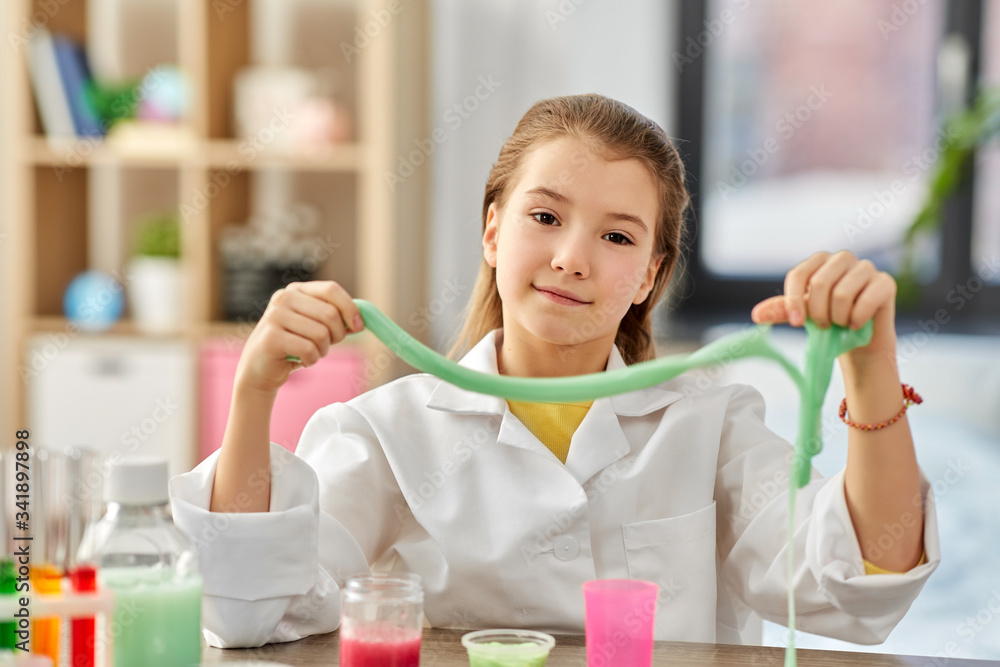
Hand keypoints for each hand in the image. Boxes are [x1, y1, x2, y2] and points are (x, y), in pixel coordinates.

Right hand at [235, 281, 363, 394]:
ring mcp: (274, 316)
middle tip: (326, 346)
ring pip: (321, 334)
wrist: (260, 370)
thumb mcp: (316, 327)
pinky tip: (300, 361)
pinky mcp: (271, 337)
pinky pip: (309, 349)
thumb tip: (362, 318)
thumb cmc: (294, 347)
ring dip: (322, 350)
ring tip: (310, 353)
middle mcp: (283, 297)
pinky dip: (311, 359)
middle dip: (337, 335)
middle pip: (330, 313)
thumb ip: (336, 318)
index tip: (359, 327)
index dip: (350, 308)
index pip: (331, 289)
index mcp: (297, 290)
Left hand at [750, 250, 897, 358]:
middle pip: (820, 284)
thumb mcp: (802, 315)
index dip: (793, 301)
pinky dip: (857, 319)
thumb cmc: (828, 320)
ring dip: (838, 318)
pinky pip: (866, 301)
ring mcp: (866, 267)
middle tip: (824, 325)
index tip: (796, 323)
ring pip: (842, 294)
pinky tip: (856, 325)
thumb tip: (757, 315)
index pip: (798, 275)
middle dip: (818, 313)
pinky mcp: (885, 282)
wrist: (859, 339)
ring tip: (840, 324)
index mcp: (818, 261)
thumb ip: (781, 311)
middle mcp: (842, 258)